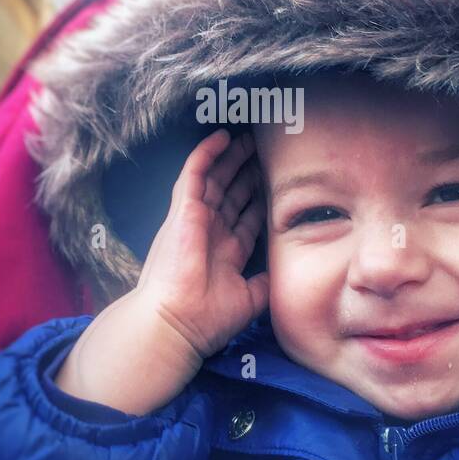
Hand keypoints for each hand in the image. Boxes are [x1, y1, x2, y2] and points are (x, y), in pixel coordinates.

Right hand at [134, 128, 268, 360]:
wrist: (177, 323)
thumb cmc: (207, 319)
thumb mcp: (250, 299)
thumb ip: (265, 282)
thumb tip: (281, 271)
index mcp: (224, 252)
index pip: (246, 219)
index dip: (260, 201)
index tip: (276, 185)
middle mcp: (210, 232)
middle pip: (232, 194)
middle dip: (247, 174)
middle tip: (265, 152)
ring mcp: (196, 219)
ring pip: (216, 178)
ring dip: (232, 158)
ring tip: (249, 139)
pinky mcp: (184, 209)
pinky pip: (195, 172)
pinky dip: (207, 153)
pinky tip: (222, 136)